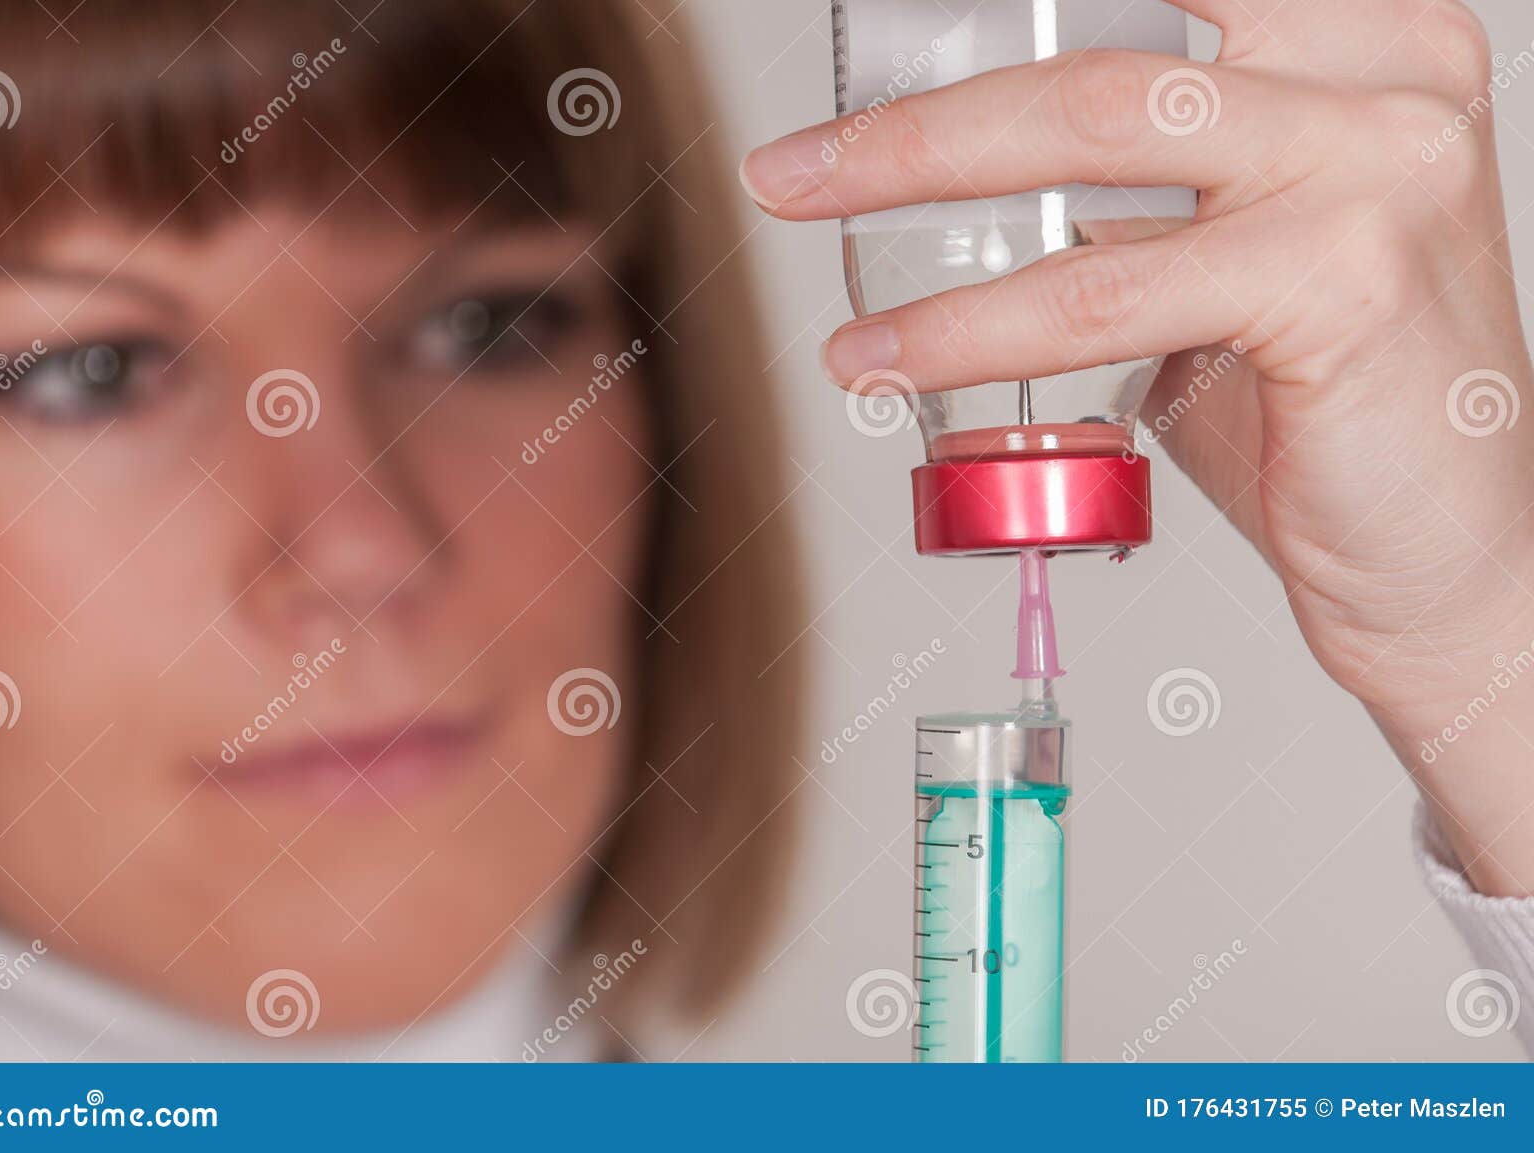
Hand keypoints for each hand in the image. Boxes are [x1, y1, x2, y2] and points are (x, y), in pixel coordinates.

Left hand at [742, 0, 1533, 893]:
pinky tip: (895, 357)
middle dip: (915, 115)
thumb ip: (1135, 193)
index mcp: (1357, 41)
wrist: (1446, 557)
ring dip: (912, 185)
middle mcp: (1382, 78)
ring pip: (1088, 143)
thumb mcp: (1230, 258)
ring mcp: (1377, 166)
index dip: (1011, 6)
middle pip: (1097, 53)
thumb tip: (960, 164)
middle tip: (795, 163)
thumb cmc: (1331, 409)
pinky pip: (1106, 292)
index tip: (891, 35)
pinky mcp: (1346, 279)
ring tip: (808, 226)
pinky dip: (973, 327)